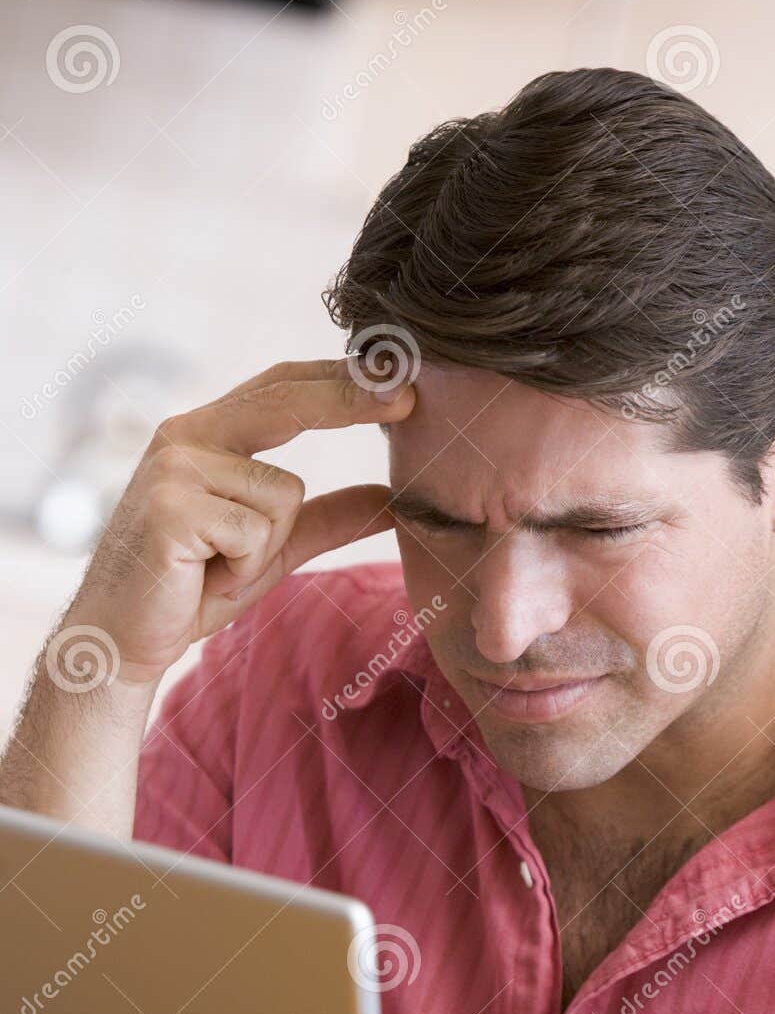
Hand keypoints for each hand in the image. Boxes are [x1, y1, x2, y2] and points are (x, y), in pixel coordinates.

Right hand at [66, 358, 413, 685]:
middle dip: (352, 401)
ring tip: (218, 567)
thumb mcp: (274, 548)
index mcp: (206, 434)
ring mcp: (174, 468)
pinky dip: (243, 569)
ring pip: (284, 496)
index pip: (281, 388)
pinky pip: (256, 534)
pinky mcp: (171, 508)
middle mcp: (186, 437)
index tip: (400, 376)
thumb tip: (392, 499)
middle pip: (287, 404)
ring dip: (265, 549)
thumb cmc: (194, 587)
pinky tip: (203, 577)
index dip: (339, 380)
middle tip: (410, 398)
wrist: (124, 636)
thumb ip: (328, 519)